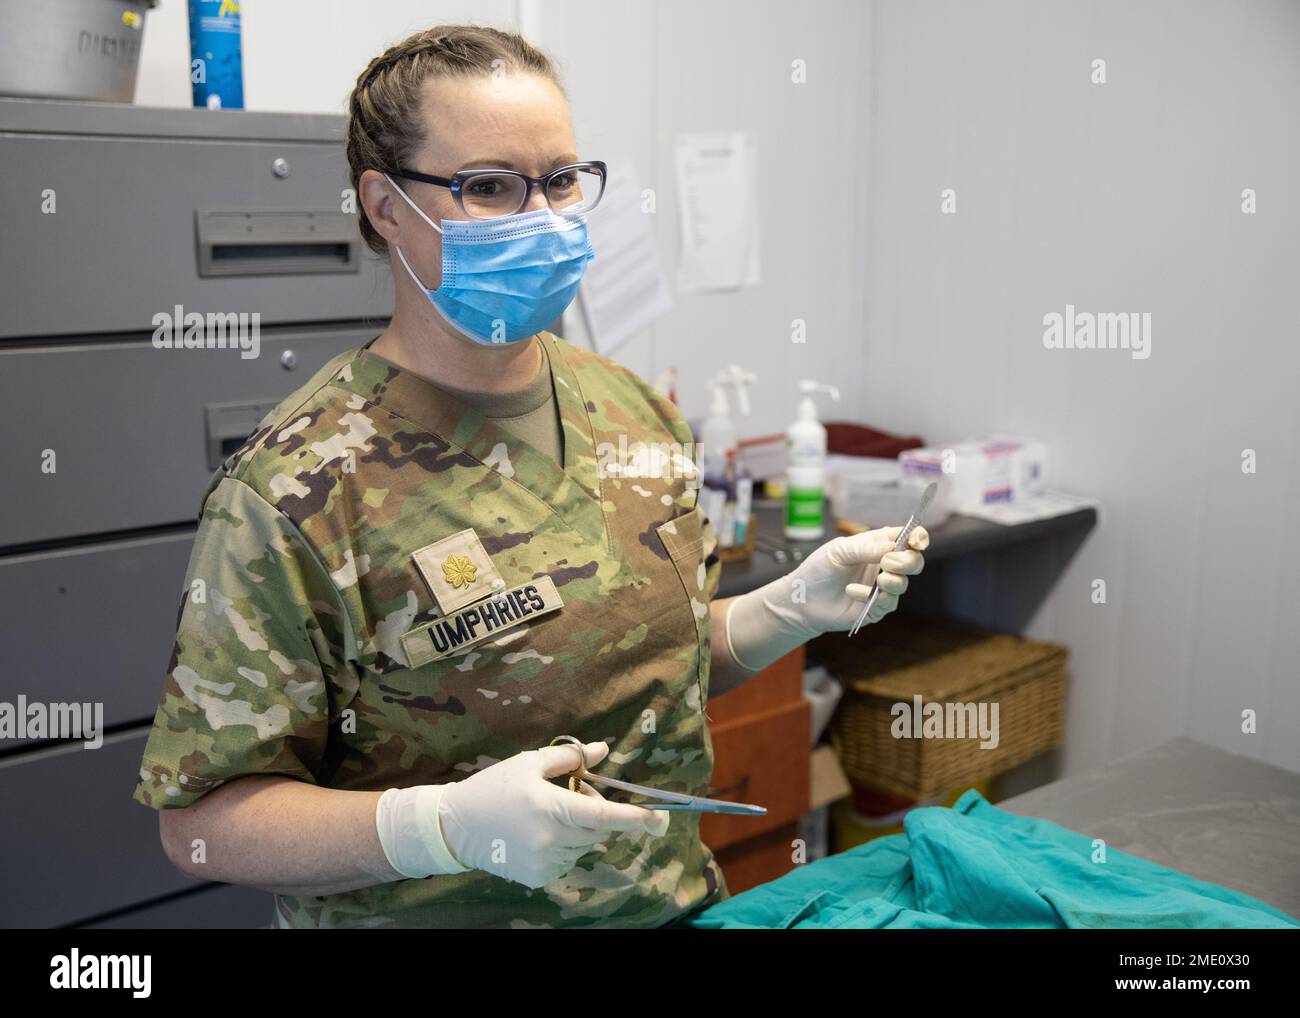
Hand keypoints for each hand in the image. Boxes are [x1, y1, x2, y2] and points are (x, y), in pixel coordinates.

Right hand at [375, 742, 669, 888]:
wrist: (455, 826)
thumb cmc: (494, 787)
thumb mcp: (529, 763)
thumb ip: (570, 760)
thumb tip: (603, 751)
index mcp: (552, 808)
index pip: (605, 816)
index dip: (637, 819)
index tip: (661, 820)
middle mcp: (552, 840)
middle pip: (597, 829)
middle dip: (591, 811)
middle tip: (565, 794)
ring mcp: (545, 863)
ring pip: (583, 845)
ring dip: (575, 830)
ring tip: (543, 815)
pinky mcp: (538, 877)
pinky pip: (567, 859)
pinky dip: (561, 847)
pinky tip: (534, 835)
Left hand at [725, 524, 928, 671]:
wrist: (802, 598)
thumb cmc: (819, 569)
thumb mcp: (839, 550)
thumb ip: (866, 548)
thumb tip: (894, 547)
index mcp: (878, 545)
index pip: (908, 538)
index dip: (918, 538)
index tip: (917, 541)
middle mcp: (884, 565)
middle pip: (914, 561)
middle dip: (908, 561)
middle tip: (889, 562)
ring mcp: (881, 587)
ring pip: (904, 584)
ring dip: (894, 580)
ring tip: (878, 579)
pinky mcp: (876, 608)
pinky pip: (887, 603)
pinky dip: (872, 596)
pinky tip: (851, 591)